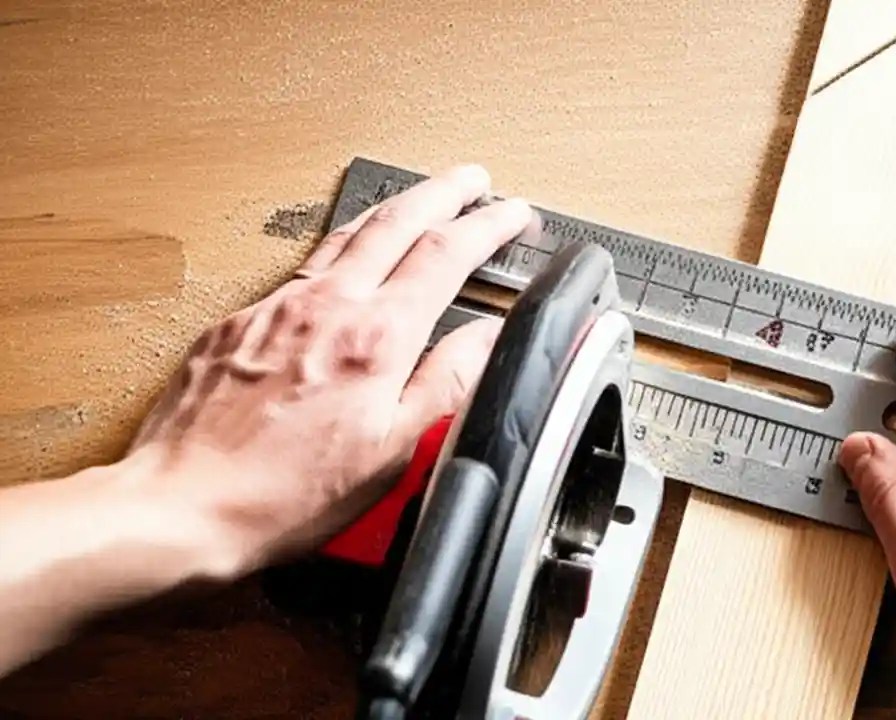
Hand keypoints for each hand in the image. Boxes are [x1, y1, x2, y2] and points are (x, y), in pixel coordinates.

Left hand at [126, 165, 532, 572]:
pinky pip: (303, 266)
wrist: (184, 504)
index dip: (487, 226)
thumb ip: (446, 383)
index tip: (511, 214)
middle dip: (443, 192)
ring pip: (346, 234)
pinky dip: (340, 247)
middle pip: (397, 222)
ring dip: (393, 208)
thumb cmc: (284, 494)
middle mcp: (327, 307)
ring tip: (418, 200)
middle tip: (472, 178)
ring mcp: (278, 307)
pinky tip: (344, 259)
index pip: (446, 255)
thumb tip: (489, 338)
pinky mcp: (240, 320)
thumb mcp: (392, 452)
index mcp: (375, 339)